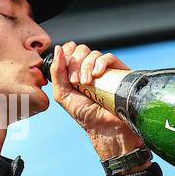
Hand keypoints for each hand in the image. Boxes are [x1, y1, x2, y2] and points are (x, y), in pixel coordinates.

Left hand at [49, 41, 142, 157]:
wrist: (105, 127)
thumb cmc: (84, 114)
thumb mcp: (62, 94)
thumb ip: (56, 72)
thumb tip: (58, 48)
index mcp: (75, 72)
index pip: (69, 51)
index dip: (66, 57)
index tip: (67, 74)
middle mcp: (89, 68)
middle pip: (80, 50)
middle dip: (75, 64)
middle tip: (76, 82)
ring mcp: (104, 69)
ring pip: (93, 53)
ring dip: (86, 66)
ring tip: (87, 84)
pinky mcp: (118, 71)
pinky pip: (108, 57)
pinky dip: (100, 63)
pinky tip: (97, 75)